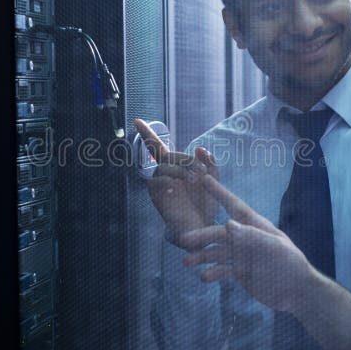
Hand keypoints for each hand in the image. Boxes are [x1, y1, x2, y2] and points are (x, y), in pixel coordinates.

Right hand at [133, 119, 218, 247]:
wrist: (202, 229)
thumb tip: (199, 147)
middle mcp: (164, 173)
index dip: (146, 133)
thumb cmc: (206, 205)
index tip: (136, 120)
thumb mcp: (214, 181)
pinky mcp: (157, 197)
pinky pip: (156, 182)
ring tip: (194, 180)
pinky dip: (167, 182)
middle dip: (185, 159)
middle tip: (201, 172)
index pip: (158, 146)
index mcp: (176, 166)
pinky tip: (176, 187)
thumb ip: (210, 163)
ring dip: (180, 169)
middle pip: (168, 154)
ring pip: (163, 167)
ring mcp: (159, 184)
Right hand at [181, 175, 316, 313]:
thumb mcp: (274, 249)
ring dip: (202, 256)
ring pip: (217, 252)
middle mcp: (246, 238)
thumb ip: (251, 236)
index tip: (204, 178)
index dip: (219, 192)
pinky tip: (204, 278)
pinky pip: (222, 269)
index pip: (234, 206)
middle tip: (183, 239)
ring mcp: (243, 255)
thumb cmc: (290, 266)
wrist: (298, 293)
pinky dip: (212, 272)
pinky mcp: (241, 271)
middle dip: (202, 235)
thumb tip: (227, 224)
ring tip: (187, 262)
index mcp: (256, 226)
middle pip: (220, 233)